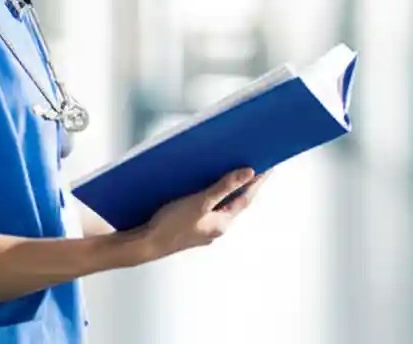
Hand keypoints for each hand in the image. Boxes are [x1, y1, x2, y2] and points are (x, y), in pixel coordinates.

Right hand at [137, 167, 270, 260]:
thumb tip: (249, 173)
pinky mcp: (189, 227)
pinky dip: (210, 197)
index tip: (269, 166)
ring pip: (219, 206)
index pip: (247, 198)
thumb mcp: (200, 202)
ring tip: (230, 173)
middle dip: (244, 185)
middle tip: (253, 166)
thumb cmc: (170, 225)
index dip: (258, 181)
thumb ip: (224, 186)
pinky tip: (203, 188)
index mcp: (222, 223)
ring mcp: (202, 229)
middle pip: (235, 202)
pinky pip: (206, 208)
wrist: (144, 245)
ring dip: (226, 190)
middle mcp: (215, 228)